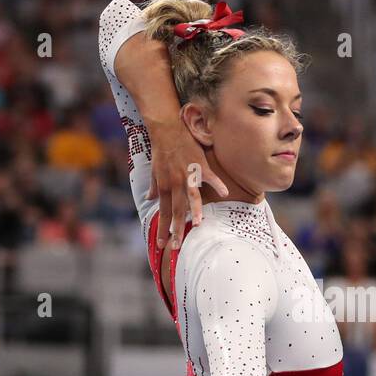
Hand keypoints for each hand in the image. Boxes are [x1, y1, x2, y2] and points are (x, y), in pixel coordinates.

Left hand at [148, 119, 228, 249]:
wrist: (166, 129)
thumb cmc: (161, 150)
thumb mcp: (153, 170)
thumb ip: (153, 186)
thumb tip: (149, 198)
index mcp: (164, 186)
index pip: (163, 213)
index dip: (163, 230)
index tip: (163, 245)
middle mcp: (174, 183)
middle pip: (176, 211)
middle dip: (176, 230)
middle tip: (177, 246)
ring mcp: (187, 174)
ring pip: (191, 197)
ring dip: (195, 211)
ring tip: (198, 225)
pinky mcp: (199, 165)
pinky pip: (210, 177)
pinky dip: (217, 184)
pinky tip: (225, 193)